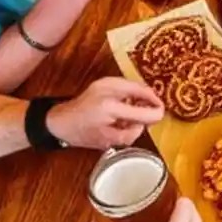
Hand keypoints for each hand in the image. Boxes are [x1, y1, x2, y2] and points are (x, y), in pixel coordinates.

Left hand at [47, 77, 164, 148]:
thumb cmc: (82, 133)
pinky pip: (127, 84)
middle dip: (152, 101)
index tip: (161, 117)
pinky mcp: (104, 81)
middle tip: (155, 111)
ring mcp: (107, 82)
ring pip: (135, 86)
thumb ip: (130, 133)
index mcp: (111, 107)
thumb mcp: (108, 140)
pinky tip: (129, 105)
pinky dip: (133, 94)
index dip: (155, 115)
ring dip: (142, 97)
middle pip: (142, 90)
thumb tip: (144, 125)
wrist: (60, 121)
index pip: (143, 111)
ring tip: (140, 111)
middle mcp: (110, 90)